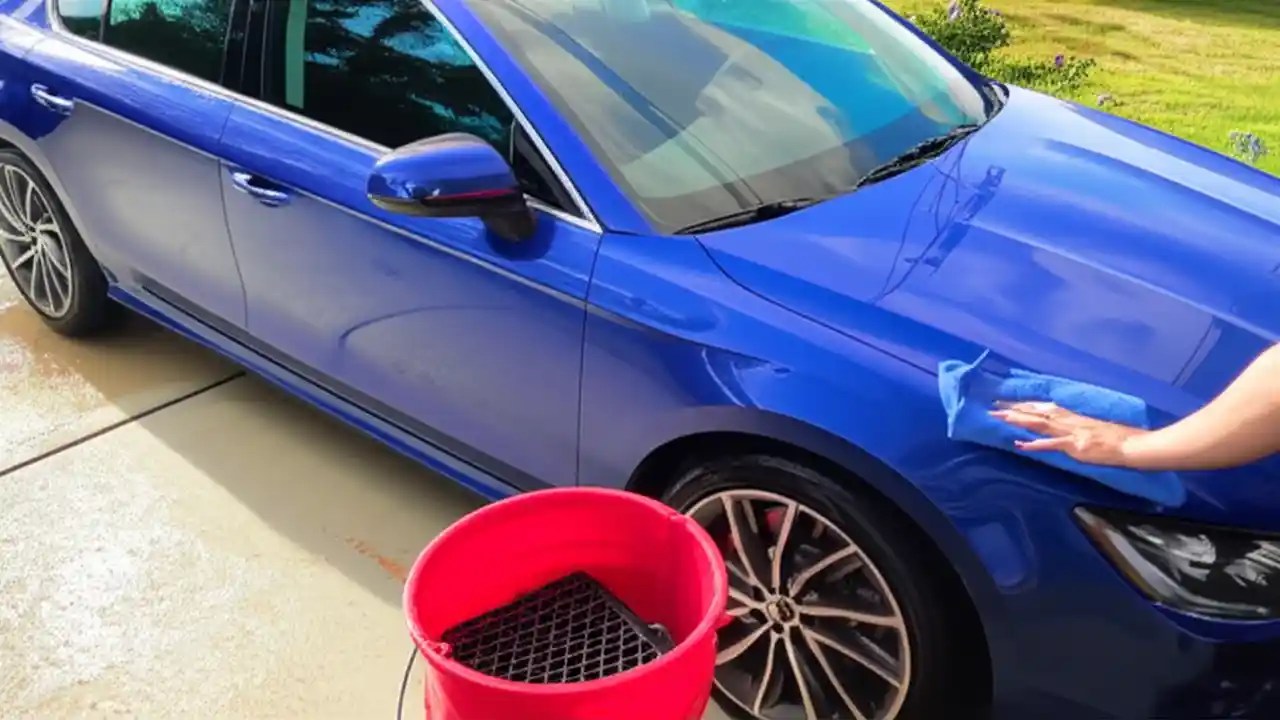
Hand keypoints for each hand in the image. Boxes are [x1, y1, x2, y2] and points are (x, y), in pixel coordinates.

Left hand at [989, 401, 1147, 467]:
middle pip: (1037, 413)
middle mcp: (1068, 421)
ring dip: (1019, 421)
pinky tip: (1021, 444)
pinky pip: (1052, 444)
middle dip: (1014, 410)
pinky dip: (1036, 444)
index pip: (1043, 408)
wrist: (1132, 444)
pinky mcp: (1075, 446)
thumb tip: (1058, 424)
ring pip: (1040, 424)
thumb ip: (1074, 426)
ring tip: (1000, 418)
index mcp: (1072, 417)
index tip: (1006, 402)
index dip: (1024, 405)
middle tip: (993, 408)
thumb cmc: (1115, 438)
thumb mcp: (1090, 428)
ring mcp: (1071, 432)